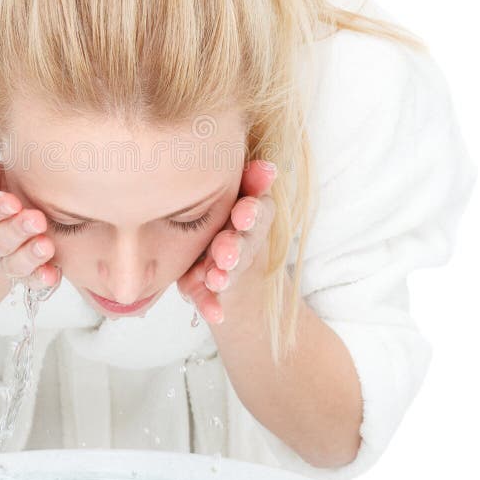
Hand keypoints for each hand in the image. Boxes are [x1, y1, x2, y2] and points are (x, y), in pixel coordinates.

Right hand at [0, 157, 61, 292]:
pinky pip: (30, 281)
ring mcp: (2, 262)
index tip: (13, 202)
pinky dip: (40, 279)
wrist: (2, 221)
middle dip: (16, 231)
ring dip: (29, 255)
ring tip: (46, 245)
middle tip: (37, 219)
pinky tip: (52, 274)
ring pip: (12, 264)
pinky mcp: (23, 274)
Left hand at [176, 159, 277, 324]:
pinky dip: (212, 306)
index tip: (245, 213)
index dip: (253, 211)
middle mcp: (243, 240)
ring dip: (226, 275)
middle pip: (245, 241)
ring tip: (216, 279)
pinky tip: (213, 313)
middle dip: (237, 245)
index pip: (256, 208)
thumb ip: (245, 183)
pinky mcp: (217, 293)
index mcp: (245, 212)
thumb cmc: (214, 217)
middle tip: (225, 251)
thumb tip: (266, 165)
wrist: (219, 272)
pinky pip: (214, 300)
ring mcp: (232, 268)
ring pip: (231, 270)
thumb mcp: (223, 197)